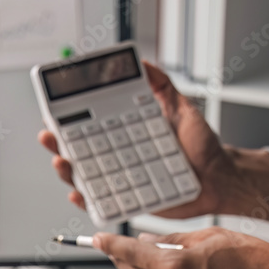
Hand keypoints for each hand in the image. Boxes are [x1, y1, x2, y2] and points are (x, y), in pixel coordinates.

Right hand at [38, 61, 268, 225]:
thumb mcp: (181, 109)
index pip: (90, 129)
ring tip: (61, 161)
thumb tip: (143, 63)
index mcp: (125, 138)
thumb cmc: (202, 149)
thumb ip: (161, 86)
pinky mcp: (130, 203)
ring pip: (86, 179)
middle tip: (49, 136)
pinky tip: (78, 192)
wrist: (220, 178)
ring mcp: (123, 183)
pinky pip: (103, 205)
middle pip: (80, 154)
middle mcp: (120, 160)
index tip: (55, 113)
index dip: (69, 122)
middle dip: (59, 145)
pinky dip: (87, 201)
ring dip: (68, 171)